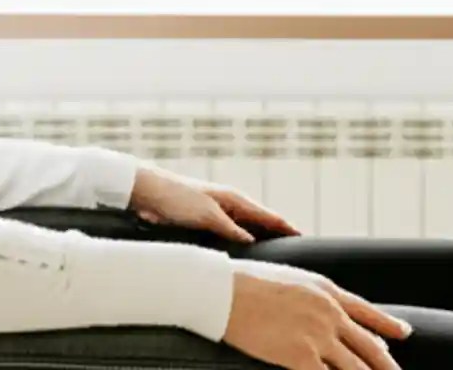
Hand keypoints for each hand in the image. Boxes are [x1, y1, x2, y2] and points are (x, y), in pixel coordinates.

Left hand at [127, 165, 301, 243]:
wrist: (147, 191)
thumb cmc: (177, 198)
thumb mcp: (207, 215)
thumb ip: (230, 230)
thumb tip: (253, 243)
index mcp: (235, 199)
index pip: (269, 217)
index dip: (287, 229)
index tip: (305, 240)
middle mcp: (229, 205)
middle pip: (260, 225)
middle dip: (276, 237)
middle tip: (294, 257)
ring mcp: (217, 212)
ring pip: (244, 231)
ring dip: (257, 242)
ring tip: (271, 260)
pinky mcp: (203, 221)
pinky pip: (228, 235)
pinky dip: (238, 244)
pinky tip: (239, 256)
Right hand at [224, 259, 411, 369]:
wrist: (223, 291)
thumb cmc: (245, 281)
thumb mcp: (289, 277)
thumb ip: (311, 294)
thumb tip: (323, 306)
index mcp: (326, 291)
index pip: (367, 311)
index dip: (389, 325)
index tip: (404, 334)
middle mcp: (329, 314)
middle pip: (369, 346)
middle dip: (387, 365)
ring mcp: (318, 337)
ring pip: (356, 369)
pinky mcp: (301, 357)